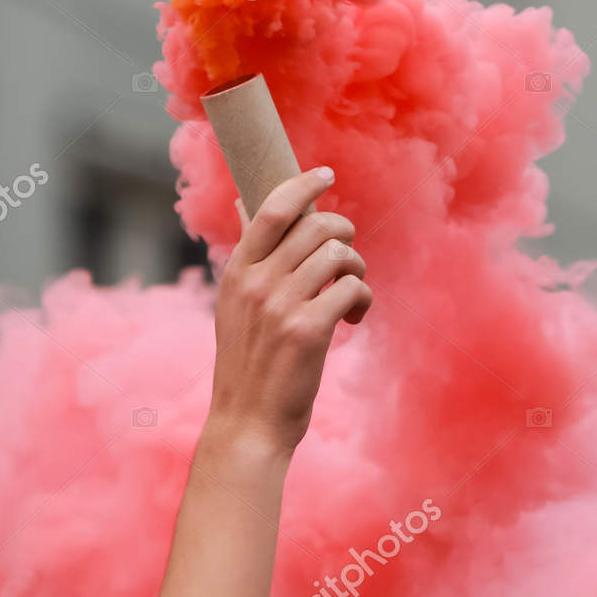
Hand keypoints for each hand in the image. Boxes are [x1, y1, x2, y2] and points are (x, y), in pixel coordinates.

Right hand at [205, 166, 371, 455]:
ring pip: (340, 254)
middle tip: (348, 260)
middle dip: (344, 235)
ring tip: (351, 295)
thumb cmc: (249, 363)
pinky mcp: (309, 330)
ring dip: (357, 269)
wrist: (248, 422)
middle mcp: (256, 282)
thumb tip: (245, 202)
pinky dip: (362, 299)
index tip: (326, 173)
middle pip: (317, 226)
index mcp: (237, 272)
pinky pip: (353, 289)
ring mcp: (281, 305)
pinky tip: (353, 317)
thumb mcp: (234, 304)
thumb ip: (246, 256)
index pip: (270, 208)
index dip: (303, 184)